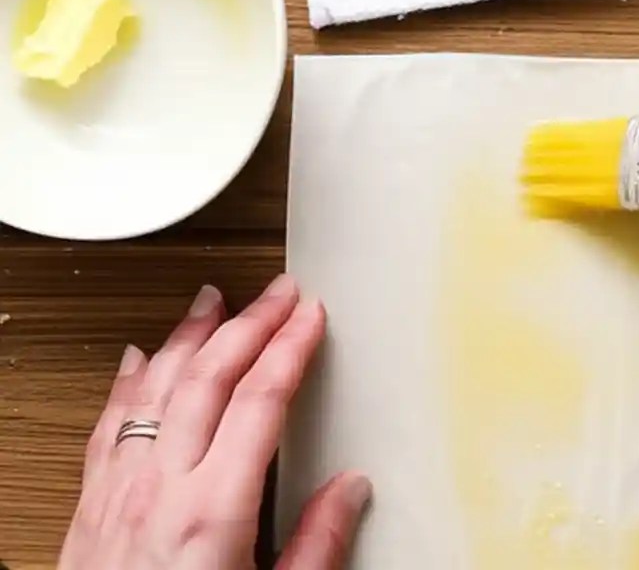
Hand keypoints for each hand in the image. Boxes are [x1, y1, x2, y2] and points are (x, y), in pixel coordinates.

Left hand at [60, 276, 370, 569]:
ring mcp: (117, 494)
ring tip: (210, 302)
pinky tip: (138, 360)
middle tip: (276, 292)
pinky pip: (108, 425)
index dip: (288, 348)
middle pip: (206, 379)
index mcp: (214, 512)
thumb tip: (350, 489)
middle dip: (247, 324)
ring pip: (153, 389)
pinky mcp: (89, 508)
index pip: (258, 401)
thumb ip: (316, 545)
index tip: (309, 316)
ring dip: (186, 337)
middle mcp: (159, 491)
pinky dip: (128, 384)